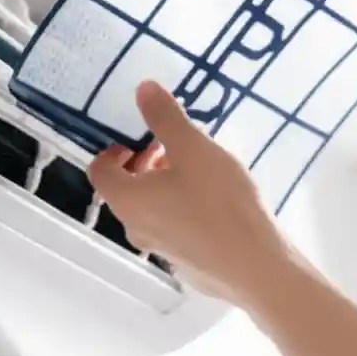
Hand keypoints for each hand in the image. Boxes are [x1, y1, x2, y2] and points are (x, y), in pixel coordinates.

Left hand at [88, 81, 289, 303]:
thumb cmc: (220, 202)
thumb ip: (165, 117)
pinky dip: (180, 207)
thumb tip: (141, 88)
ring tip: (196, 170)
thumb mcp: (194, 148)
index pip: (99, 171)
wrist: (257, 267)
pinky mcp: (186, 264)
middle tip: (171, 147)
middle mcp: (135, 228)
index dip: (112, 150)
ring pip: (149, 209)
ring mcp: (160, 250)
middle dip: (142, 164)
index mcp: (128, 200)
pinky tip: (215, 201)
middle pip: (124, 190)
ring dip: (162, 185)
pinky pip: (172, 227)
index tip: (139, 139)